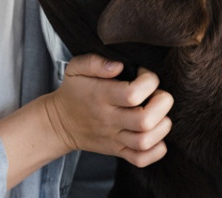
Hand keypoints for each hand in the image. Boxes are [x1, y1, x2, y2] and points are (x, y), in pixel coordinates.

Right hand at [42, 54, 172, 167]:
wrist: (60, 123)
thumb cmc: (73, 92)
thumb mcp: (75, 68)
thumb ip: (95, 62)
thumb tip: (118, 66)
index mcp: (101, 96)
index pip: (133, 93)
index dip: (149, 82)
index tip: (145, 75)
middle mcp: (109, 119)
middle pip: (145, 120)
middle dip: (162, 104)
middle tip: (157, 95)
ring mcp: (114, 138)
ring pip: (146, 141)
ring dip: (161, 127)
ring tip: (159, 114)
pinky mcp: (117, 151)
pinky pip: (141, 159)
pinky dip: (156, 151)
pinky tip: (156, 136)